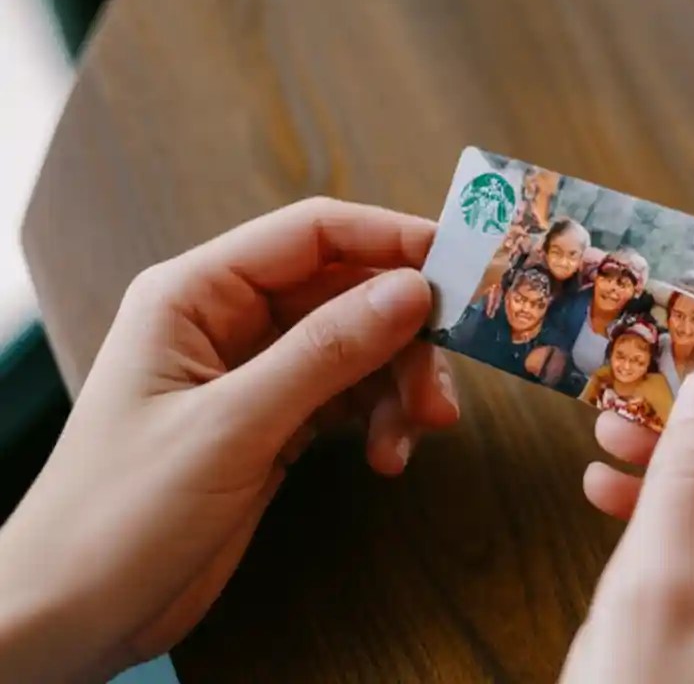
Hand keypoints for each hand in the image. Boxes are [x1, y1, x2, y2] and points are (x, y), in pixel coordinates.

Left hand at [0, 198, 458, 681]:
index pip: (310, 235)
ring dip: (398, 388)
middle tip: (441, 391)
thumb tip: (412, 290)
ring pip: (358, 349)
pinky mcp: (273, 423)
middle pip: (346, 294)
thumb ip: (325, 353)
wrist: (76, 614)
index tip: (461, 265)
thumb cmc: (123, 512)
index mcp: (195, 294)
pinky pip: (349, 399)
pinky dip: (380, 422)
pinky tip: (388, 459)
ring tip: (414, 438)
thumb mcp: (232, 427)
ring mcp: (254, 374)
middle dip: (403, 338)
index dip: (388, 239)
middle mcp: (228, 322)